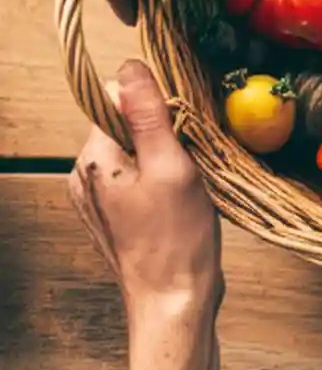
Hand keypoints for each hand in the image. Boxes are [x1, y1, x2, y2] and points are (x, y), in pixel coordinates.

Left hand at [67, 60, 221, 320]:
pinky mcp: (112, 217)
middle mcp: (84, 176)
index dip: (155, 110)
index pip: (117, 103)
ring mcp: (95, 199)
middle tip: (189, 168)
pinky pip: (136, 181)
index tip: (181, 136)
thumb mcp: (171, 167)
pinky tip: (178, 206)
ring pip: (134, 155)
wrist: (173, 303)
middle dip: (163, 139)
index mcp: (93, 159)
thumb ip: (149, 116)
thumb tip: (130, 67)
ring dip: (165, 163)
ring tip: (186, 191)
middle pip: (126, 128)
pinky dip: (160, 184)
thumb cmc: (176, 240)